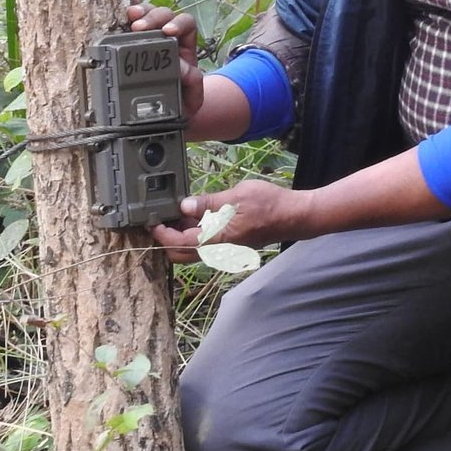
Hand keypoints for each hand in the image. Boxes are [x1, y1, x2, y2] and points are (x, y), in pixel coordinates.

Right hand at [127, 1, 203, 118]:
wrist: (165, 116)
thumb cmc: (180, 102)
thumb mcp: (193, 96)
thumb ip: (193, 82)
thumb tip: (181, 67)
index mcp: (185, 49)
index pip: (186, 25)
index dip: (178, 23)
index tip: (168, 31)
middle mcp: (167, 40)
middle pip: (164, 15)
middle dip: (153, 16)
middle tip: (140, 27)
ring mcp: (146, 40)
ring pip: (146, 15)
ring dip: (139, 12)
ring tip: (129, 17)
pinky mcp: (127, 45)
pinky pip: (127, 24)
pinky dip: (123, 13)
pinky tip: (120, 9)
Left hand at [147, 179, 313, 260]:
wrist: (296, 216)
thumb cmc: (271, 204)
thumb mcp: (237, 196)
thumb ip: (209, 202)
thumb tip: (184, 206)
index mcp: (218, 239)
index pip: (180, 243)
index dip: (162, 233)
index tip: (153, 221)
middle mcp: (220, 249)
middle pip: (182, 254)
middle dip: (167, 239)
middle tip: (161, 218)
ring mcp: (226, 249)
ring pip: (194, 249)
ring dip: (182, 235)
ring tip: (178, 211)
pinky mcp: (232, 244)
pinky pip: (207, 244)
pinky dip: (196, 233)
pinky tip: (198, 214)